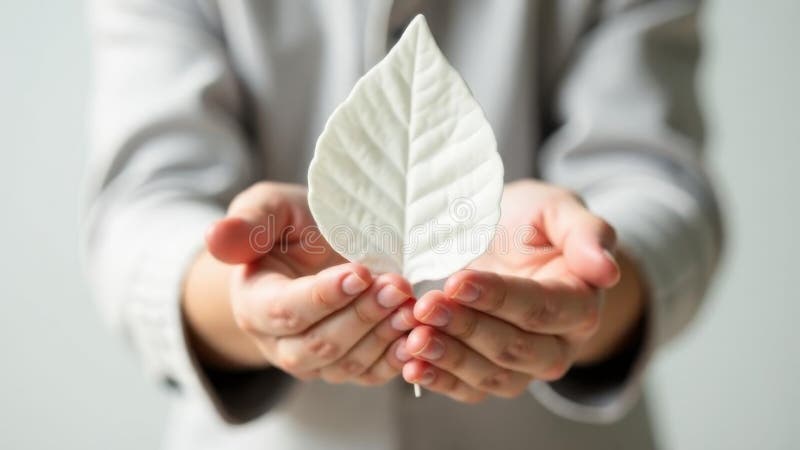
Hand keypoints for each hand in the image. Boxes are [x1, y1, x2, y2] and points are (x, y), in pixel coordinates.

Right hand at [183, 182, 417, 385]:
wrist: (312, 252)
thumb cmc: (292, 226)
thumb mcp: (269, 209)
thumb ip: (248, 223)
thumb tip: (215, 236)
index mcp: (253, 302)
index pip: (285, 310)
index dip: (323, 296)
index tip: (361, 272)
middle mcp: (279, 342)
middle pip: (318, 345)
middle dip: (360, 317)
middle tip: (397, 286)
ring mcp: (314, 361)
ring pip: (346, 364)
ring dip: (382, 337)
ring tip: (411, 306)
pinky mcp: (346, 367)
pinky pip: (369, 376)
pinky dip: (396, 359)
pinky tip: (417, 335)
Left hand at [397, 180, 644, 402]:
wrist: (508, 240)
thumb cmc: (533, 222)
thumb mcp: (558, 209)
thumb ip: (587, 233)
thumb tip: (607, 271)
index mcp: (579, 304)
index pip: (541, 308)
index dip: (499, 297)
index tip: (457, 280)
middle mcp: (557, 344)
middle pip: (515, 348)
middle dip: (467, 328)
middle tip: (426, 307)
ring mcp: (523, 367)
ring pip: (491, 375)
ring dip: (450, 359)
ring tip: (413, 339)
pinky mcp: (491, 375)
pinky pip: (469, 390)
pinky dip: (439, 381)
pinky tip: (410, 366)